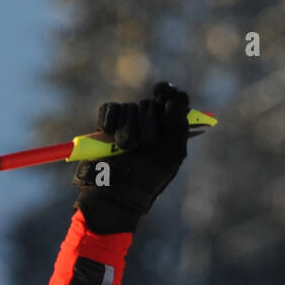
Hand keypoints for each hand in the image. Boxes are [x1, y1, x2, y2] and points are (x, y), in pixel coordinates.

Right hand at [74, 81, 191, 233]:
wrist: (117, 191)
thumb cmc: (148, 177)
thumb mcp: (173, 151)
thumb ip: (178, 121)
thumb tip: (174, 95)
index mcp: (169, 128)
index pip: (171, 98)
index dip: (167, 92)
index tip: (161, 93)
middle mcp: (149, 122)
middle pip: (149, 104)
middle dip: (147, 126)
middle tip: (143, 146)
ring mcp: (127, 122)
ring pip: (129, 108)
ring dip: (127, 130)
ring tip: (125, 149)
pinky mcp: (106, 124)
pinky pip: (110, 109)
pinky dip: (109, 122)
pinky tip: (109, 136)